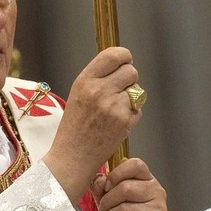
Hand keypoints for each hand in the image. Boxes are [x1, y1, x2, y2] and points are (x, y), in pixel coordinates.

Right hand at [43, 47, 141, 201]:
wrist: (72, 156)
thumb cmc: (74, 126)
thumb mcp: (78, 93)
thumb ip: (97, 77)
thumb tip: (119, 64)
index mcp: (85, 80)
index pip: (113, 55)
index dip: (123, 56)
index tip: (123, 61)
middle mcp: (100, 90)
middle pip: (130, 71)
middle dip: (128, 79)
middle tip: (118, 90)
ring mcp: (114, 106)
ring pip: (137, 89)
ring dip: (130, 96)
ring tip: (114, 108)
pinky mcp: (125, 121)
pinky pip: (138, 108)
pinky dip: (131, 114)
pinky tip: (116, 122)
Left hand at [92, 158, 167, 210]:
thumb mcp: (112, 198)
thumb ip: (102, 186)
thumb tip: (98, 180)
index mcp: (147, 178)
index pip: (135, 164)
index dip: (116, 173)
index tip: (106, 186)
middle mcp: (156, 191)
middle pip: (125, 188)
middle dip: (106, 201)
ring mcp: (158, 209)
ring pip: (124, 208)